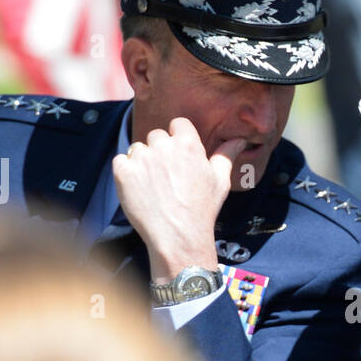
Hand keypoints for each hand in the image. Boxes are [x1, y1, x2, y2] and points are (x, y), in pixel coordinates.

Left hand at [111, 117, 246, 279]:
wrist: (178, 237)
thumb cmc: (202, 210)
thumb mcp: (220, 181)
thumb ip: (226, 155)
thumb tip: (240, 140)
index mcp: (188, 143)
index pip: (178, 124)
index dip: (178, 139)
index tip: (179, 157)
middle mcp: (163, 145)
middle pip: (156, 136)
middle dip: (160, 152)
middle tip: (167, 178)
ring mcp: (141, 158)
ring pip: (138, 149)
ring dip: (142, 162)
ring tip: (153, 187)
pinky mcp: (123, 171)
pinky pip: (120, 161)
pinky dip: (126, 173)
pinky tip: (139, 190)